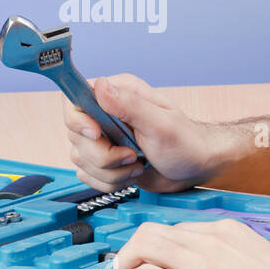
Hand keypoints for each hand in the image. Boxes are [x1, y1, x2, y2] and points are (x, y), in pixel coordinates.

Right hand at [63, 73, 222, 193]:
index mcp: (118, 94)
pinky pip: (88, 176)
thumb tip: (101, 86)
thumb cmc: (186, 142)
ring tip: (137, 165)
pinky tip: (132, 174)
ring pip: (81, 159)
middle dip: (103, 155)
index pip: (75, 99)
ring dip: (110, 171)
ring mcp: (104, 139)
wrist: (194, 168)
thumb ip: (130, 105)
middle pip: (75, 136)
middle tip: (131, 155)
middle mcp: (106, 114)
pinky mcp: (104, 160)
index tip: (96, 134)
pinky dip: (110, 181)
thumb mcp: (161, 123)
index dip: (78, 120)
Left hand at [110, 218, 269, 268]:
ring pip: (143, 245)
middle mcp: (209, 240)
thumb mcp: (264, 260)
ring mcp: (199, 264)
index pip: (180, 229)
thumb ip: (238, 260)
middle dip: (134, 248)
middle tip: (129, 267)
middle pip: (153, 230)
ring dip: (127, 261)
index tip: (155, 260)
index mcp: (228, 230)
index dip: (161, 246)